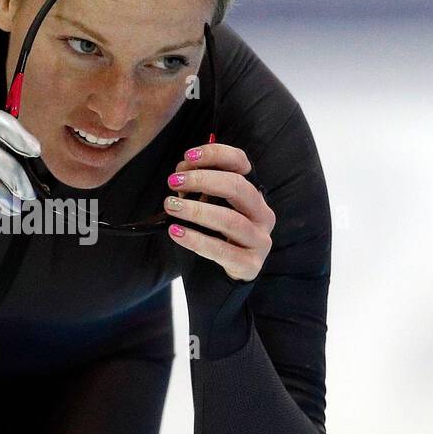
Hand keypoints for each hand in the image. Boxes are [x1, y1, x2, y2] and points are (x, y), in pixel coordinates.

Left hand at [164, 143, 273, 281]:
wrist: (223, 278)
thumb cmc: (214, 237)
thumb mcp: (206, 208)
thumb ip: (197, 189)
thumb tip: (181, 171)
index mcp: (252, 193)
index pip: (241, 163)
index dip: (216, 155)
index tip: (188, 156)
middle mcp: (262, 214)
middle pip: (238, 187)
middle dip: (203, 180)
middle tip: (173, 182)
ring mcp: (260, 240)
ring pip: (230, 220)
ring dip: (196, 210)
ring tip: (170, 206)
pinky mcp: (251, 264)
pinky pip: (222, 250)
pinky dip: (196, 239)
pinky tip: (176, 232)